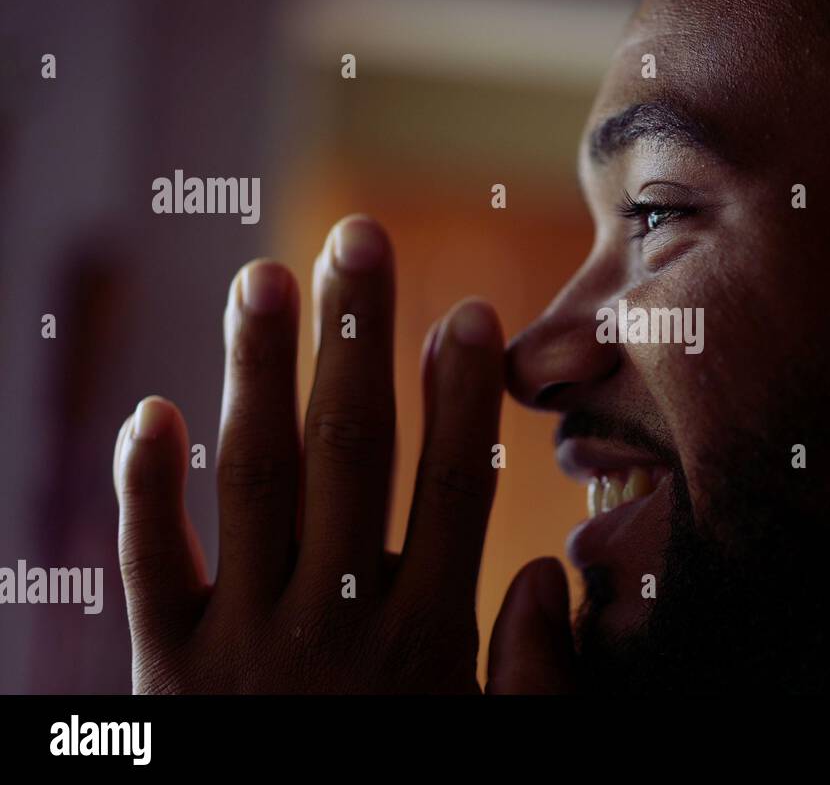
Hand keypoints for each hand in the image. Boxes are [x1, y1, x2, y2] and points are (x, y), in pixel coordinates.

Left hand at [112, 215, 575, 692]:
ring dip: (257, 373)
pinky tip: (149, 410)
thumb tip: (543, 571)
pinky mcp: (165, 675)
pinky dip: (144, 490)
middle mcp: (333, 623)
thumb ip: (532, 674)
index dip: (461, 396)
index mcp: (421, 643)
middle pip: (347, 455)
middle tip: (358, 239)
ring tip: (263, 277)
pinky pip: (147, 570)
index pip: (449, 489)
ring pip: (250, 483)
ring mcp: (242, 645)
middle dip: (356, 340)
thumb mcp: (493, 752)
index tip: (469, 313)